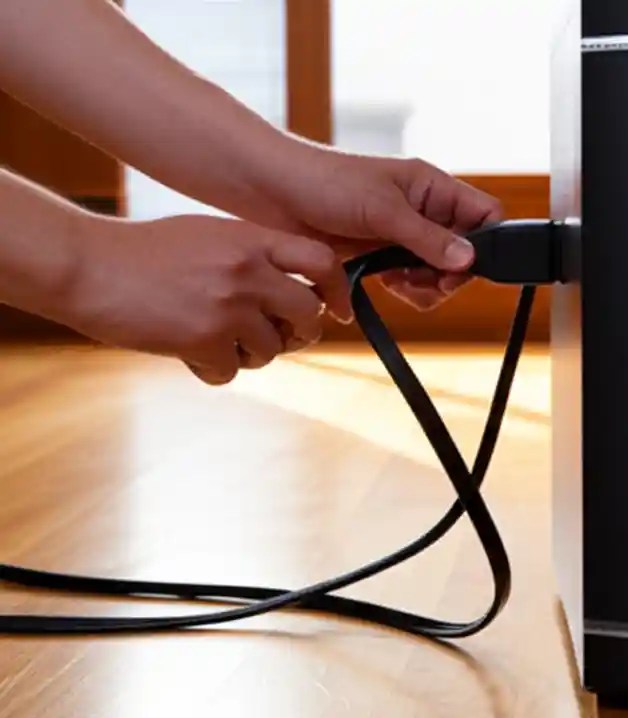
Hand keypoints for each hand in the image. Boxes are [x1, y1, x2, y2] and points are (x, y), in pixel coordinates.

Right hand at [65, 214, 351, 384]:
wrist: (87, 267)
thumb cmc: (144, 253)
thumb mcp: (209, 236)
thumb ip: (254, 257)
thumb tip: (297, 291)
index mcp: (252, 240)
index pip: (323, 261)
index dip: (339, 290)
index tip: (338, 310)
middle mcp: (248, 271)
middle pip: (309, 314)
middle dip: (299, 333)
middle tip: (277, 337)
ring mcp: (229, 306)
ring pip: (272, 350)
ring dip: (249, 353)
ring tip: (214, 339)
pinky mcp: (204, 339)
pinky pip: (232, 370)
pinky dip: (212, 370)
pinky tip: (187, 352)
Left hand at [265, 147, 503, 311]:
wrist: (271, 192)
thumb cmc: (324, 181)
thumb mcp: (382, 210)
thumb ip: (428, 237)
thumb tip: (469, 259)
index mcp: (432, 187)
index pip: (485, 215)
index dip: (485, 244)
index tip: (463, 268)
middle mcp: (424, 210)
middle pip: (466, 252)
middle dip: (449, 274)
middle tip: (425, 282)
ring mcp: (404, 234)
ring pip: (440, 271)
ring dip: (426, 285)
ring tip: (400, 282)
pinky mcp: (382, 254)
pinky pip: (412, 280)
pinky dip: (406, 288)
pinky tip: (386, 282)